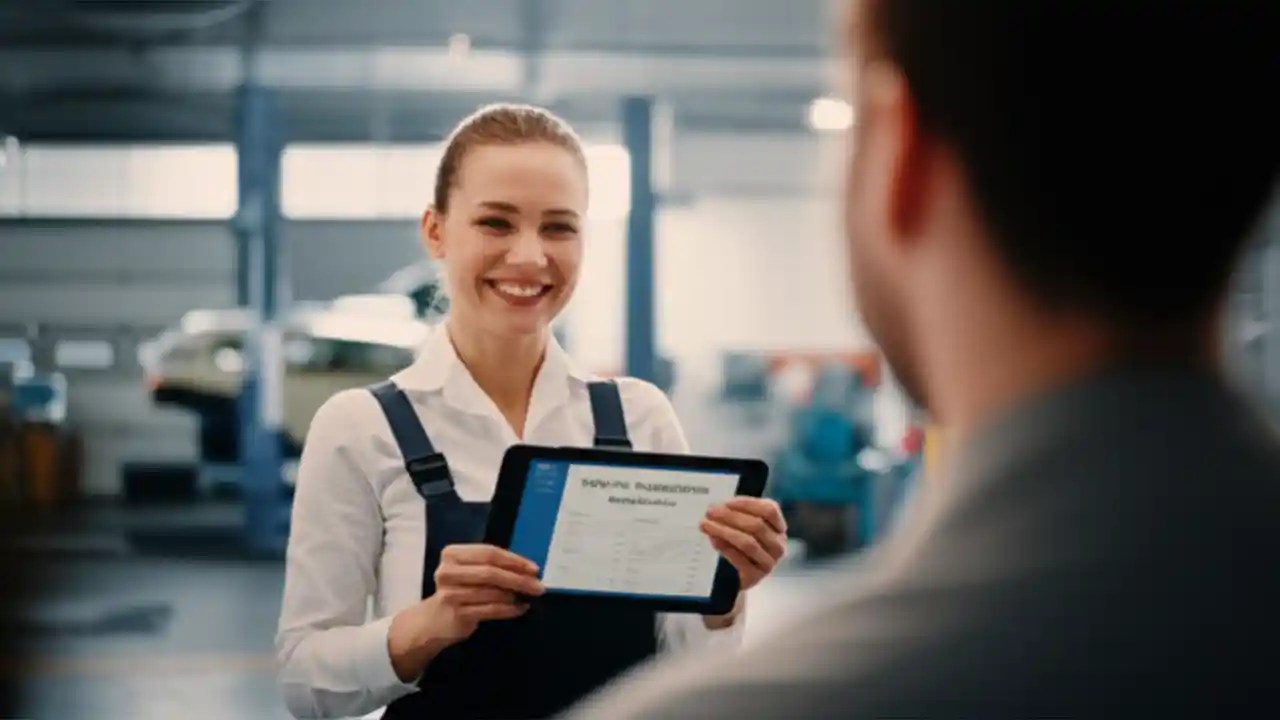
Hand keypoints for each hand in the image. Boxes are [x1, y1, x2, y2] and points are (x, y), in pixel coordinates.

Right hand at [388, 544, 542, 680]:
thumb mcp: (470, 571)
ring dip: (515, 595)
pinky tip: (520, 608)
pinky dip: (509, 609)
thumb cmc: (459, 589)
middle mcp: (448, 571)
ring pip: (491, 592)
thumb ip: (492, 566)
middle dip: (518, 579)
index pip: (489, 553)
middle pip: (491, 572)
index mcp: (452, 554)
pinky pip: (490, 610)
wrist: (433, 620)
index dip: (514, 560)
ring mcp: (450, 594)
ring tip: (529, 596)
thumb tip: (528, 570)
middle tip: (538, 586)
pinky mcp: (457, 614)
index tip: (534, 568)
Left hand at [701, 497, 786, 591]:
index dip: (748, 504)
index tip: (726, 502)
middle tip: (710, 512)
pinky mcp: (756, 577)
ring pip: (748, 543)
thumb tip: (717, 508)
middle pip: (757, 525)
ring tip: (707, 525)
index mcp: (778, 528)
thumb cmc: (740, 547)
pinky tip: (714, 540)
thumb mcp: (742, 528)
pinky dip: (725, 548)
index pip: (769, 510)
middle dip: (730, 516)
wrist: (736, 578)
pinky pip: (740, 560)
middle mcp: (778, 545)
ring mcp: (769, 563)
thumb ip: (736, 516)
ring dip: (725, 531)